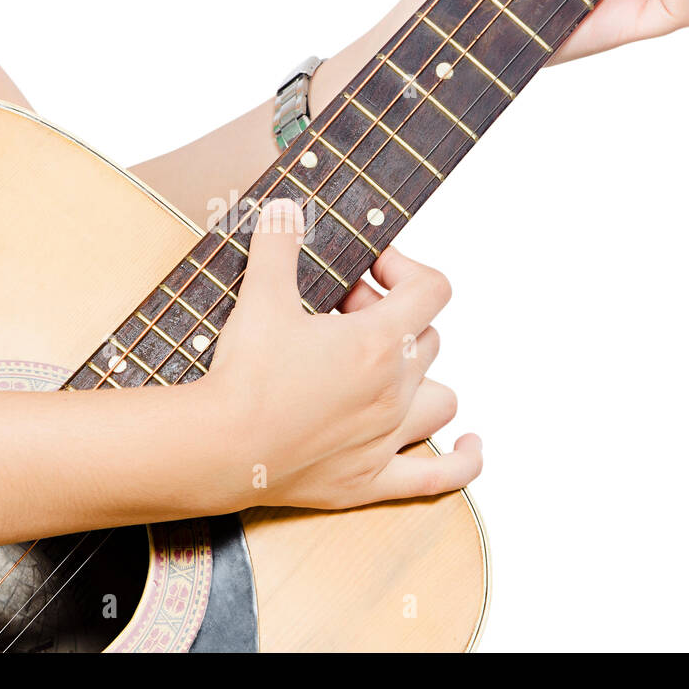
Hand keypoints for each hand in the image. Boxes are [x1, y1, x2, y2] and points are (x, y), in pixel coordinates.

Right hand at [206, 199, 481, 509]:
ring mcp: (387, 437)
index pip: (431, 289)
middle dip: (392, 317)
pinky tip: (469, 444)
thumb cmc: (243, 379)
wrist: (220, 447)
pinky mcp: (370, 479)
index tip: (371, 267)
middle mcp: (394, 391)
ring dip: (422, 377)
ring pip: (442, 398)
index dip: (404, 268)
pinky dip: (463, 461)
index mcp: (378, 343)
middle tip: (344, 314)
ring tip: (388, 368)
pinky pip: (439, 477)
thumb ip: (278, 245)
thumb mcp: (261, 296)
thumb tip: (286, 208)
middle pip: (428, 339)